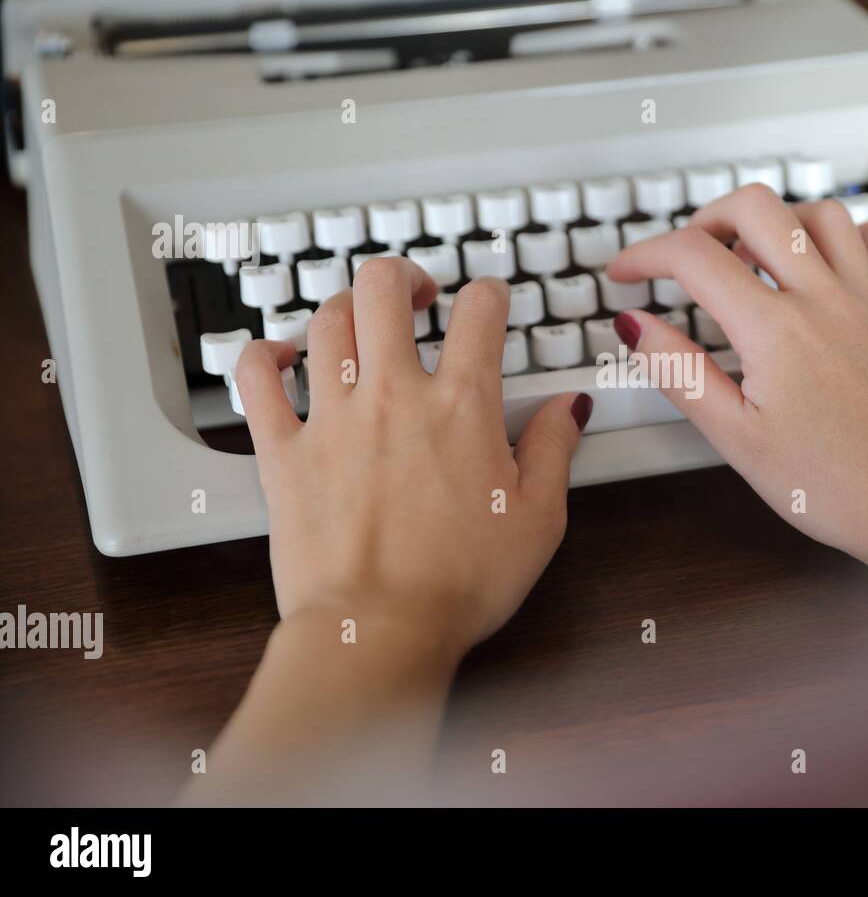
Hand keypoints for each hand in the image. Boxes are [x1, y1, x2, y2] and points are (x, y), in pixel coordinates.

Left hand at [234, 258, 591, 656]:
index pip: (480, 312)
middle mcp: (394, 396)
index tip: (490, 302)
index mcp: (462, 407)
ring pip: (327, 321)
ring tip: (360, 318)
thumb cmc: (458, 584)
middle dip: (404, 276)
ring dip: (347, 306)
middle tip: (417, 293)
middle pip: (385, 290)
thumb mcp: (538, 519)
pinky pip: (256, 380)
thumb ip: (553, 449)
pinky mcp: (284, 453)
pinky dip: (263, 356)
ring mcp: (333, 419)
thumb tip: (568, 408)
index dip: (490, 293)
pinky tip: (279, 356)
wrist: (377, 632)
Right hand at [606, 185, 867, 601]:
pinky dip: (849, 233)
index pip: (693, 258)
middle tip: (685, 256)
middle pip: (756, 208)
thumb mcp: (737, 439)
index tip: (627, 273)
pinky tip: (828, 257)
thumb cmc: (837, 489)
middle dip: (705, 218)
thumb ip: (680, 373)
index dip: (645, 255)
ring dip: (776, 219)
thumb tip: (636, 327)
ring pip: (821, 214)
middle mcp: (825, 300)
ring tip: (751, 254)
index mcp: (776, 331)